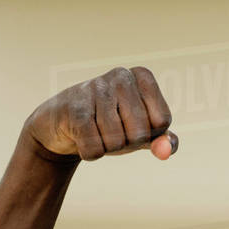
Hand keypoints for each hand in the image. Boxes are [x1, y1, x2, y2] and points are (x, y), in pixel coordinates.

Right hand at [25, 66, 176, 161]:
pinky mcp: (74, 107)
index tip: (132, 124)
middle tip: (110, 130)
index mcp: (142, 77)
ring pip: (117, 142)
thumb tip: (166, 151)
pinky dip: (90, 153)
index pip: (162, 121)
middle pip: (140, 133)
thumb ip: (164, 142)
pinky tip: (81, 138)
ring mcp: (96, 88)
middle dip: (126, 143)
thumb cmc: (110, 126)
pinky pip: (94, 147)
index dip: (149, 134)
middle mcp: (121, 75)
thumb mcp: (142, 133)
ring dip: (106, 147)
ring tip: (95, 130)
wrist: (62, 126)